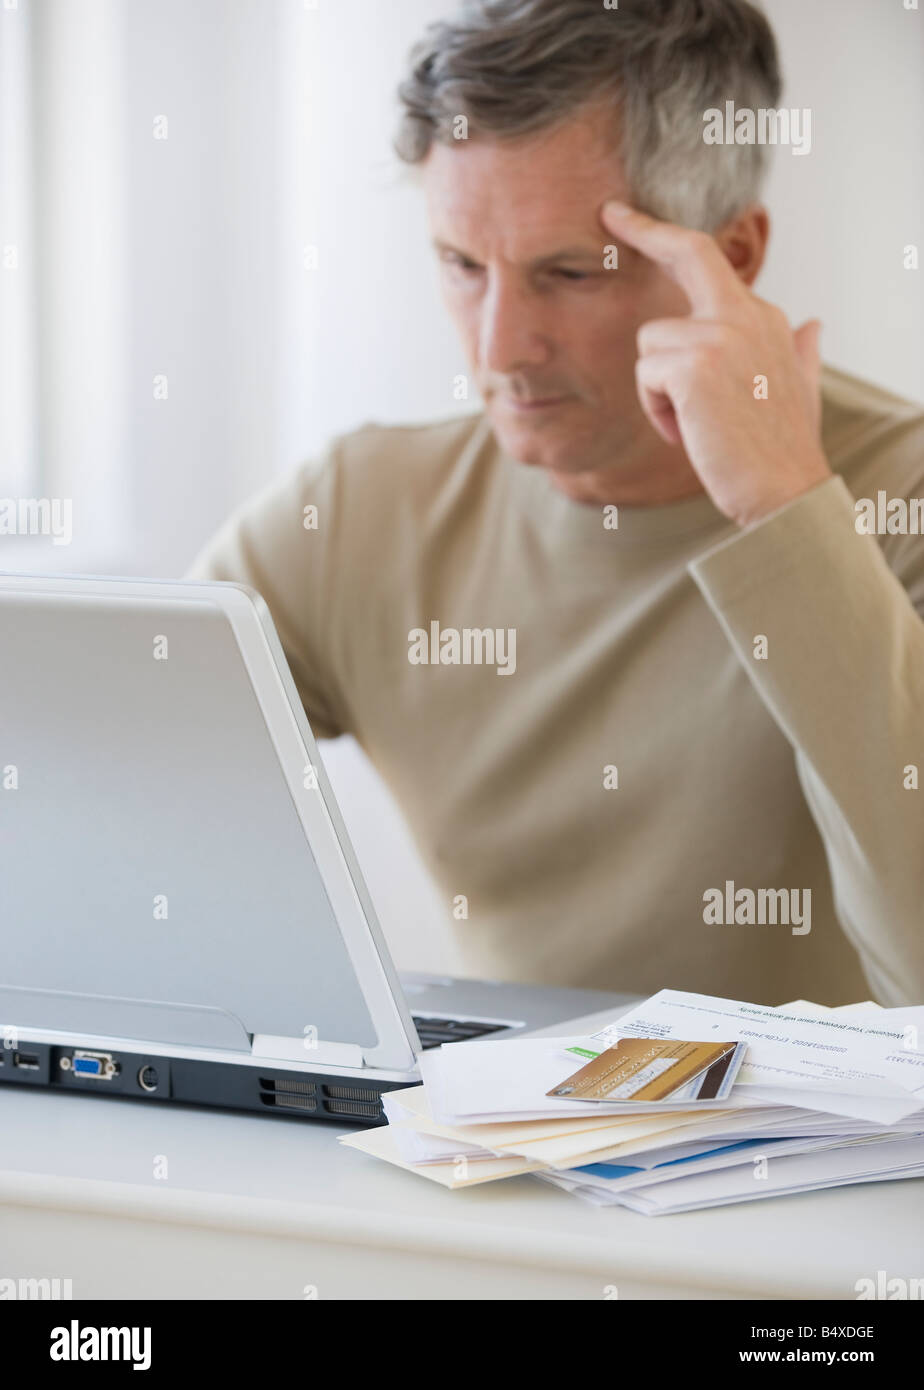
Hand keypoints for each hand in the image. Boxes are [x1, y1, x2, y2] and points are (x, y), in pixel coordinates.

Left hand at [600, 200, 831, 527]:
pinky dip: (657, 411)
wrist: (785, 491)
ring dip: (658, 391)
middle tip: (608, 212)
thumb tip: (814, 326)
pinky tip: (687, 434)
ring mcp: (721, 336)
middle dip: (644, 229)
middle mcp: (747, 314)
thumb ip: (801, 352)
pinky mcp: (694, 365)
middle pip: (687, 255)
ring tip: (693, 424)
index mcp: (765, 317)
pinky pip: (646, 377)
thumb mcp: (801, 389)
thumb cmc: (784, 449)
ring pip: (650, 343)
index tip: (625, 216)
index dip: (666, 234)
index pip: (709, 259)